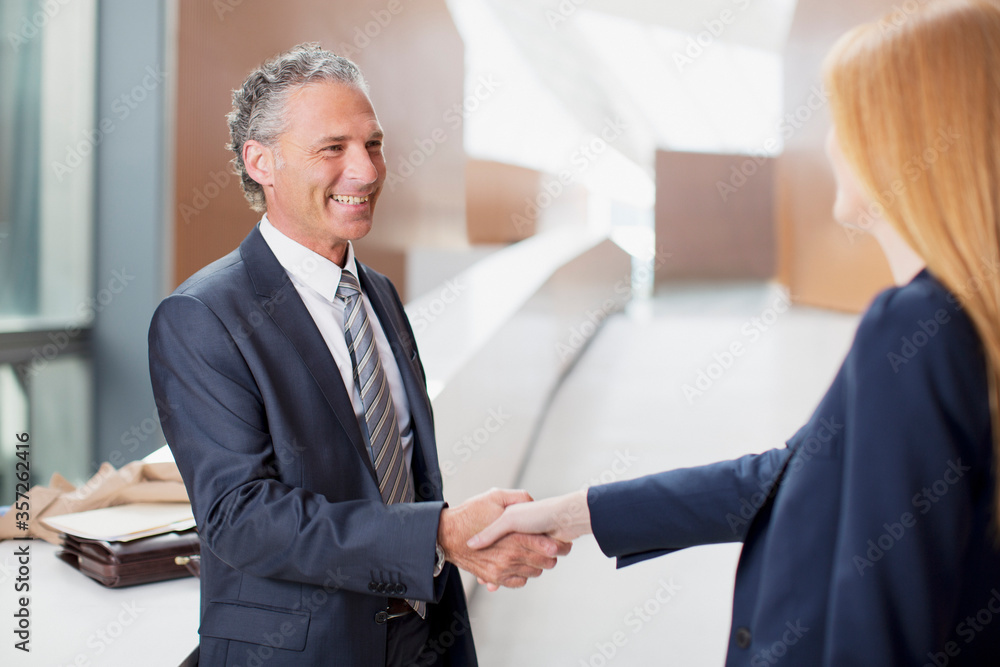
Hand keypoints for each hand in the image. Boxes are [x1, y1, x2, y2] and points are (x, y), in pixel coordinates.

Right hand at [437, 488, 571, 589]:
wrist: (446, 534)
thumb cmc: (470, 513)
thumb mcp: (495, 496)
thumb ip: (518, 498)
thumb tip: (534, 503)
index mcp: (514, 536)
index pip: (547, 546)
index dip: (557, 544)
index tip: (559, 540)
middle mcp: (510, 556)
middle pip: (545, 562)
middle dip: (552, 555)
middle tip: (553, 546)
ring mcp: (502, 569)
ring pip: (534, 572)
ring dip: (538, 564)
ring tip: (536, 553)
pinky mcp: (494, 577)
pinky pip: (519, 581)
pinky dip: (524, 574)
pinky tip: (521, 563)